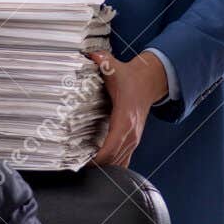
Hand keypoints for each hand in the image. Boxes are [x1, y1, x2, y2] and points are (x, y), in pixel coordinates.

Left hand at [89, 50, 167, 168]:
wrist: (148, 82)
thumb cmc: (129, 77)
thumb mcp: (115, 67)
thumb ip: (102, 60)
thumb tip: (90, 54)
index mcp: (124, 118)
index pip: (111, 146)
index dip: (97, 159)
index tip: (83, 163)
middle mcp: (131, 132)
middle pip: (113, 159)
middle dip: (95, 166)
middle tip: (75, 167)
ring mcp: (134, 138)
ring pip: (119, 163)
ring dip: (103, 168)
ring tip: (83, 169)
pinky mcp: (133, 140)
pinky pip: (124, 160)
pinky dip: (112, 166)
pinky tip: (99, 168)